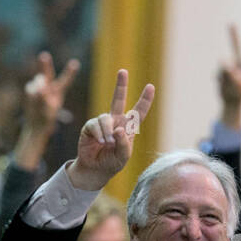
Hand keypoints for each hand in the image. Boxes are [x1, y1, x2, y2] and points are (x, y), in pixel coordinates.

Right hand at [24, 51, 79, 136]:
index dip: (70, 73)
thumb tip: (40, 86)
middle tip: (44, 55)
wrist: (35, 123)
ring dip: (38, 90)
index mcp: (58, 92)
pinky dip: (33, 94)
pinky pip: (31, 90)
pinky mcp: (30, 90)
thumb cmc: (45, 118)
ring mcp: (38, 87)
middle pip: (47, 74)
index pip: (65, 81)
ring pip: (38, 84)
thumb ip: (44, 99)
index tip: (75, 63)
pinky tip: (33, 101)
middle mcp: (49, 87)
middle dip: (45, 65)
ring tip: (40, 101)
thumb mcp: (47, 112)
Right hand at [68, 69, 154, 190]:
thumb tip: (119, 129)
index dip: (145, 100)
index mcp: (128, 128)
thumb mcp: (123, 156)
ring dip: (107, 131)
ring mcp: (103, 123)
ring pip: (105, 118)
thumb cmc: (112, 162)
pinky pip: (94, 125)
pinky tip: (99, 142)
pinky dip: (99, 134)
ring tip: (107, 143)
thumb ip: (124, 144)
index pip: (138, 112)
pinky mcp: (90, 127)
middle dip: (120, 85)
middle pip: (118, 99)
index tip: (151, 87)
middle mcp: (116, 122)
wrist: (95, 170)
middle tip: (123, 71)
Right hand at [218, 24, 240, 124]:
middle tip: (230, 23)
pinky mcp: (223, 74)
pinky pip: (217, 72)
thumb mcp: (235, 83)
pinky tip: (222, 85)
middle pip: (236, 47)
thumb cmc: (238, 94)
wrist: (231, 105)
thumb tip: (222, 59)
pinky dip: (218, 79)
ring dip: (223, 75)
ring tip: (228, 85)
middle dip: (233, 36)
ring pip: (223, 65)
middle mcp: (240, 65)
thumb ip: (229, 70)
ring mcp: (231, 69)